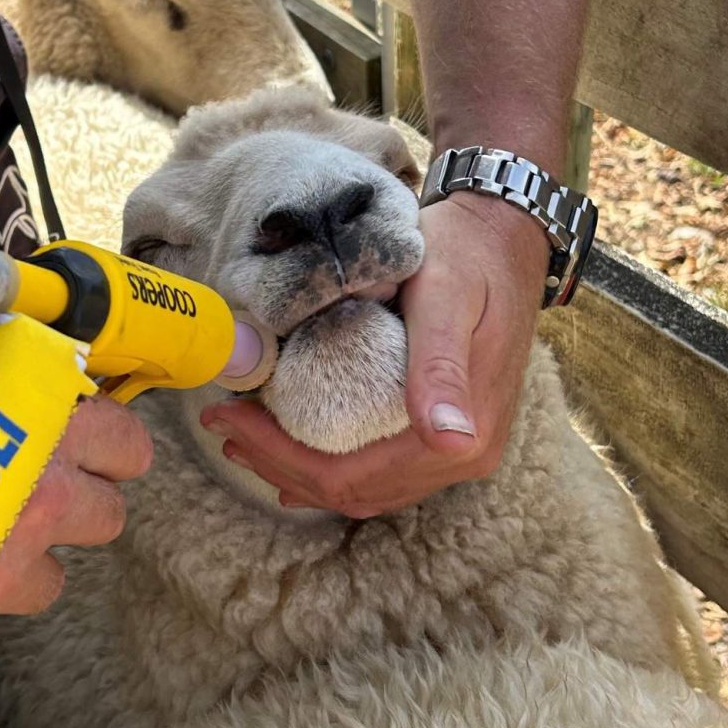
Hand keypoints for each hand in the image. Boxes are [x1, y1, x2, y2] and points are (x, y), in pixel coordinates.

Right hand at [0, 395, 150, 671]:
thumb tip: (16, 393)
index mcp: (45, 424)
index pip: (125, 445)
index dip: (101, 446)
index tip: (78, 444)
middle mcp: (41, 499)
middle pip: (105, 518)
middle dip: (69, 506)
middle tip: (19, 490)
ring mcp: (0, 570)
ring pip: (47, 583)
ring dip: (15, 564)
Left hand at [202, 191, 549, 516]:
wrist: (505, 236)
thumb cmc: (470, 256)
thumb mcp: (447, 299)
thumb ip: (441, 366)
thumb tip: (449, 439)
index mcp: (464, 434)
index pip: (351, 474)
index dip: (281, 456)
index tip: (229, 420)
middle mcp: (464, 455)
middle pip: (352, 491)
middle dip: (279, 465)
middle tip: (222, 428)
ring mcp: (457, 449)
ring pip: (364, 490)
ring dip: (299, 472)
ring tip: (244, 441)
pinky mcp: (446, 433)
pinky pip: (381, 472)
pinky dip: (331, 467)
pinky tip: (294, 457)